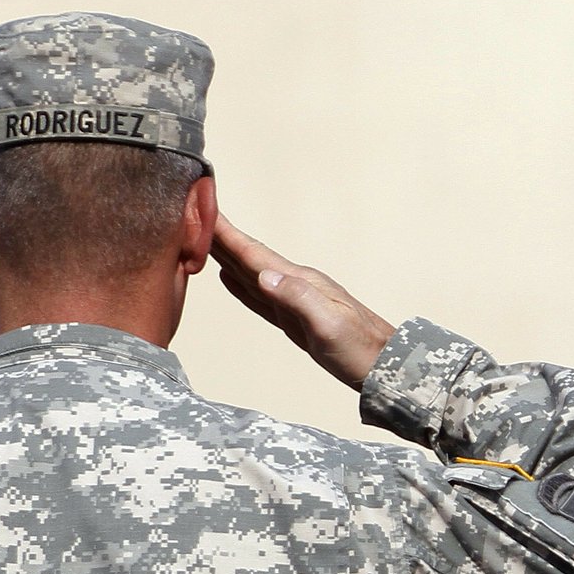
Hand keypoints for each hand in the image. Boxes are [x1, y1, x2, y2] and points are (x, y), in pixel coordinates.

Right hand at [214, 217, 397, 389]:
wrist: (383, 367)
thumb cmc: (360, 348)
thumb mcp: (328, 324)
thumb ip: (297, 298)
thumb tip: (263, 276)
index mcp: (299, 281)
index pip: (254, 253)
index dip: (226, 232)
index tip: (203, 206)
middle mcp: (294, 285)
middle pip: (247, 256)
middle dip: (218, 236)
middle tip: (189, 213)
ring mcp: (293, 301)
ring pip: (249, 273)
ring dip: (224, 256)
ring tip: (201, 239)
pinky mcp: (294, 319)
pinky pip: (259, 296)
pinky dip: (240, 284)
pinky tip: (229, 277)